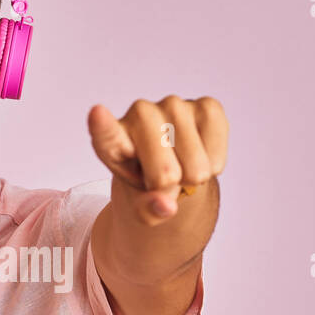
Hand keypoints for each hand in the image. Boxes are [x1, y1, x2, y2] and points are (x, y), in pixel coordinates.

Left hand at [87, 96, 227, 225]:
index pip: (106, 133)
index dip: (103, 125)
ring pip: (195, 167)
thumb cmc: (148, 182)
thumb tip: (166, 205)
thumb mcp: (139, 205)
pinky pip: (217, 148)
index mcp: (112, 139)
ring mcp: (173, 105)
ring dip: (193, 177)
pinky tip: (200, 155)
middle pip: (165, 172)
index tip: (98, 114)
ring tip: (181, 167)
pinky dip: (214, 163)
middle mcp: (140, 114)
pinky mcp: (206, 106)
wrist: (173, 167)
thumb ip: (146, 210)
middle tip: (164, 180)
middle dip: (171, 188)